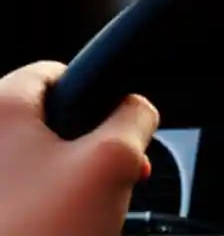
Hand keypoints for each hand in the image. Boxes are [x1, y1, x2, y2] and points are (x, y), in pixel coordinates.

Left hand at [0, 61, 158, 235]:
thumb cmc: (40, 233)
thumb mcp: (114, 162)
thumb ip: (137, 117)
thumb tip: (138, 109)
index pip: (58, 72)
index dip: (99, 100)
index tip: (116, 135)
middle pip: (45, 123)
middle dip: (86, 151)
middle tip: (110, 181)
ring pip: (31, 164)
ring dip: (65, 183)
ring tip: (83, 216)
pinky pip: (17, 195)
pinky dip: (39, 208)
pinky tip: (57, 231)